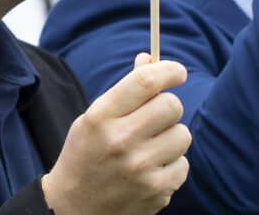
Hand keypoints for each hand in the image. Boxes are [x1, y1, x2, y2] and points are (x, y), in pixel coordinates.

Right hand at [42, 53, 190, 214]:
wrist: (74, 209)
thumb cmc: (86, 155)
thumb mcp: (94, 118)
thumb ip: (125, 91)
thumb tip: (150, 59)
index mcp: (101, 117)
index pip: (144, 82)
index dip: (168, 71)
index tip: (178, 71)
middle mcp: (121, 141)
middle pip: (171, 106)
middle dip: (168, 106)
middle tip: (157, 116)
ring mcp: (141, 169)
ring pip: (183, 135)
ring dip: (171, 137)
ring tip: (149, 148)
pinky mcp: (156, 191)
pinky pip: (184, 164)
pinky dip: (172, 165)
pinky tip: (150, 170)